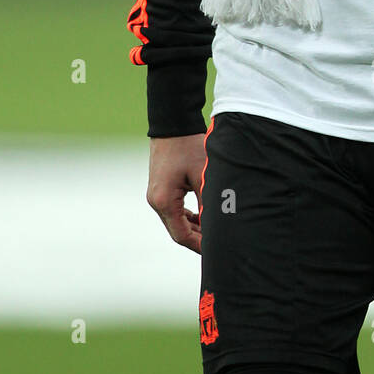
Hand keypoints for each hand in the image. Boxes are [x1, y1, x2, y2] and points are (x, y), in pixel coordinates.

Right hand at [146, 132, 207, 252]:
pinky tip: (202, 217)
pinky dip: (187, 216)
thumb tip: (218, 225)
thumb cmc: (189, 146)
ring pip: (175, 221)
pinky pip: (173, 210)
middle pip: (176, 231)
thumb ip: (208, 203)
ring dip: (193, 228)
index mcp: (164, 201)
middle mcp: (155, 201)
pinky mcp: (160, 187)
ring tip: (213, 233)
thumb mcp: (203, 175)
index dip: (199, 245)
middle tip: (218, 245)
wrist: (173, 122)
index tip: (216, 251)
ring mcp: (155, 194)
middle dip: (197, 239)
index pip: (181, 236)